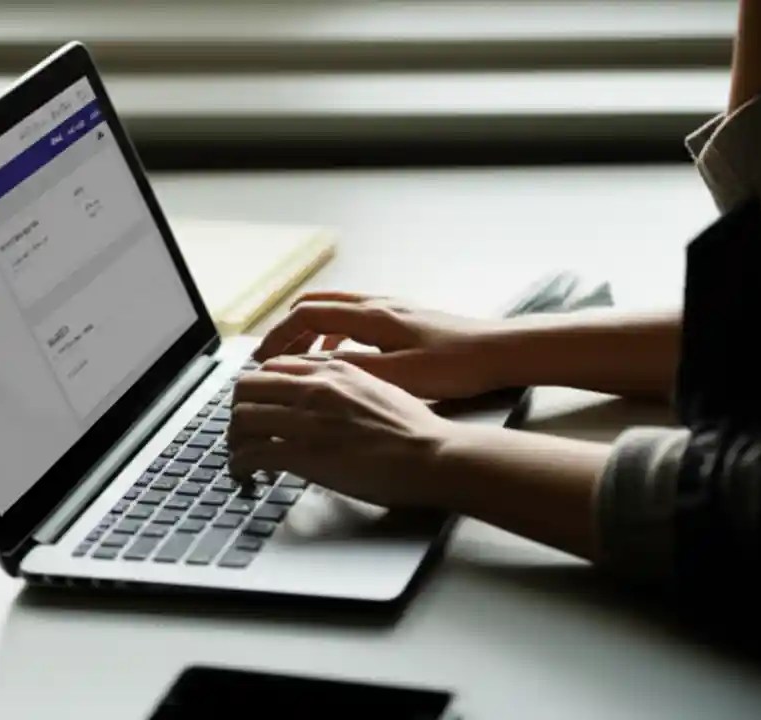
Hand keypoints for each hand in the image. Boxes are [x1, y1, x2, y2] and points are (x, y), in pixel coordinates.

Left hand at [229, 355, 456, 507]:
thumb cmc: (415, 430)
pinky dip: (240, 465)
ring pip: (241, 418)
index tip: (258, 406)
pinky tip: (246, 475)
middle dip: (238, 410)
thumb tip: (327, 402)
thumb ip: (345, 389)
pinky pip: (251, 453)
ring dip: (234, 440)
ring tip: (241, 457)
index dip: (259, 389)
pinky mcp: (304, 452)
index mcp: (334, 370)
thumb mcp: (377, 389)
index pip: (273, 367)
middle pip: (247, 386)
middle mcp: (314, 387)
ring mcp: (307, 418)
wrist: (433, 455)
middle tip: (242, 432)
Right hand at [253, 291, 508, 399]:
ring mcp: (394, 309)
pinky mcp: (407, 319)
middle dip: (289, 331)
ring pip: (337, 311)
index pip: (307, 315)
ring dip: (312, 332)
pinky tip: (345, 358)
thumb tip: (306, 369)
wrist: (500, 352)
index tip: (260, 359)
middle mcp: (379, 304)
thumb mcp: (397, 376)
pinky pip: (358, 319)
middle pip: (317, 306)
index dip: (278, 336)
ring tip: (300, 361)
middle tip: (271, 358)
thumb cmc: (454, 366)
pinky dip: (337, 334)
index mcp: (371, 316)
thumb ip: (350, 370)